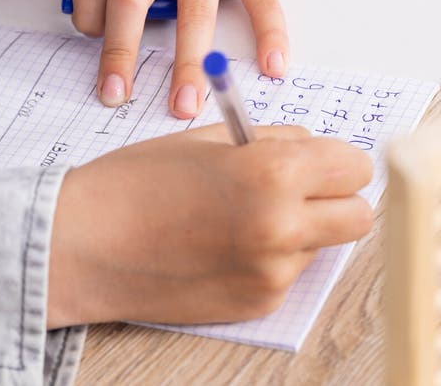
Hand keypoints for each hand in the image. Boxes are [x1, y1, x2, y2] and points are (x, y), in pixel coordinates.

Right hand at [47, 125, 373, 327]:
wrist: (87, 243)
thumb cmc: (137, 180)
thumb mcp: (208, 138)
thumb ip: (272, 142)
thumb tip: (312, 148)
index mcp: (273, 174)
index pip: (354, 166)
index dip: (335, 159)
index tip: (318, 159)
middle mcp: (283, 229)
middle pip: (357, 215)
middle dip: (335, 197)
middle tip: (298, 185)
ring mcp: (272, 274)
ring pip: (321, 243)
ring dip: (301, 226)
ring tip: (243, 212)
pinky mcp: (257, 305)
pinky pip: (288, 271)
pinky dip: (271, 255)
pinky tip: (224, 240)